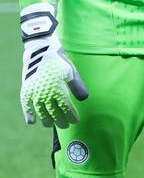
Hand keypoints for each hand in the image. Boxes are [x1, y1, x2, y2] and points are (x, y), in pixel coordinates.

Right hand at [19, 3, 87, 127]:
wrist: (41, 51)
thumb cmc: (59, 62)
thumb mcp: (71, 73)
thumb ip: (77, 87)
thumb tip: (84, 99)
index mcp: (58, 90)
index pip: (66, 108)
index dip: (71, 116)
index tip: (75, 121)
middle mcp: (45, 93)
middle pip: (53, 113)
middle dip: (60, 121)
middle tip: (65, 126)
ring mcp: (34, 92)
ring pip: (40, 111)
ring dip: (46, 120)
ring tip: (50, 125)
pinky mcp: (25, 90)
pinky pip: (26, 105)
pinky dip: (28, 114)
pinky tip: (32, 122)